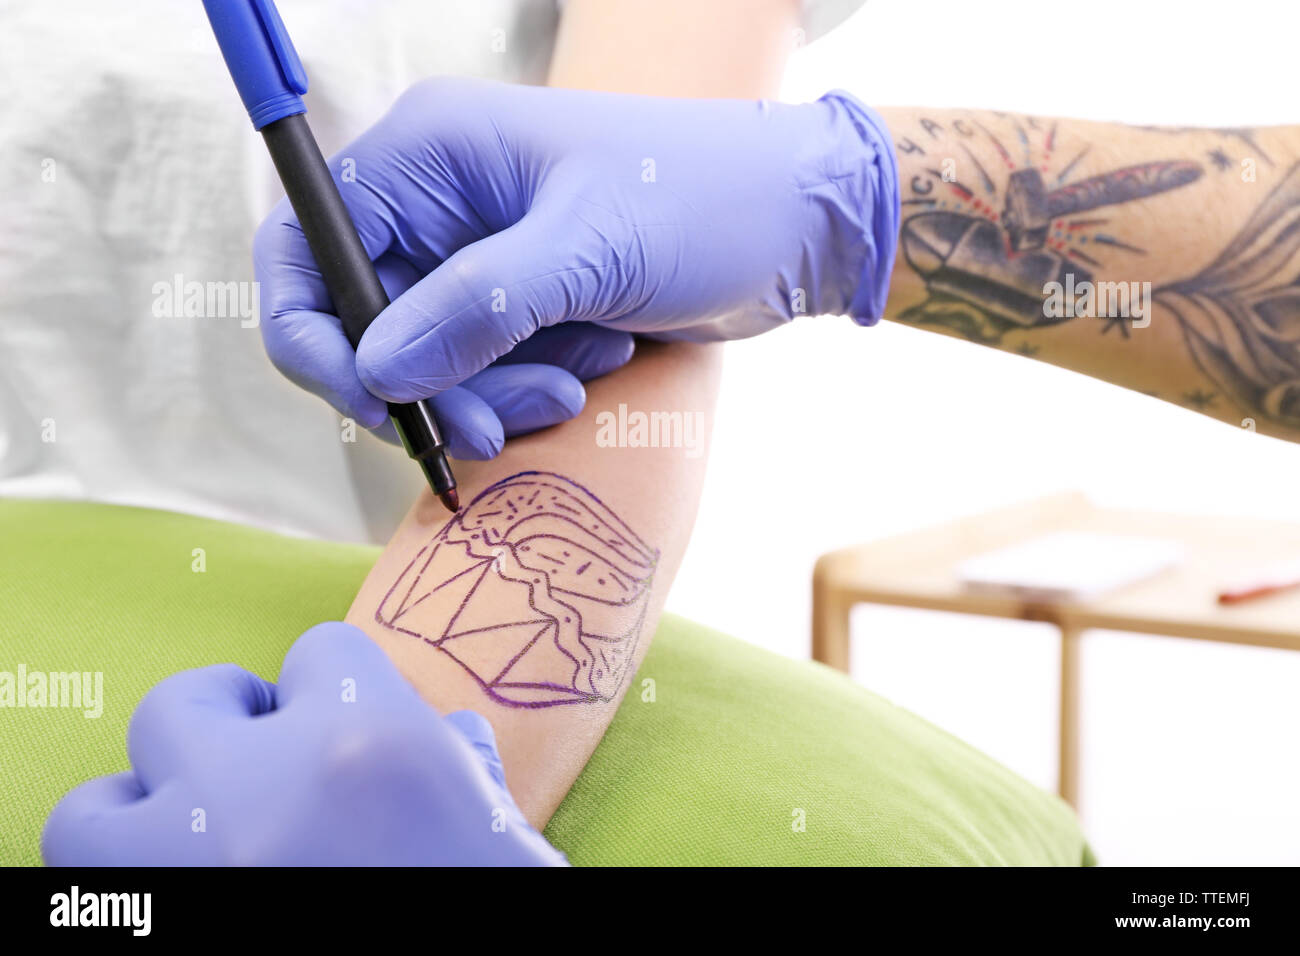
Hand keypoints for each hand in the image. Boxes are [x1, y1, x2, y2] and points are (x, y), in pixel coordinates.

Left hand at [42, 622, 565, 865]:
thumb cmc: (490, 893)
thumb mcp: (501, 829)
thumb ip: (460, 768)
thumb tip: (448, 740)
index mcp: (371, 742)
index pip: (320, 651)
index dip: (334, 689)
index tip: (344, 729)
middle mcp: (266, 788)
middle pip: (192, 702)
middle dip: (226, 725)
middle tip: (260, 765)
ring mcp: (199, 866)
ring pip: (102, 803)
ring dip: (147, 804)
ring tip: (193, 824)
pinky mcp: (165, 925)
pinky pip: (92, 876)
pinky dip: (126, 871)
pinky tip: (179, 876)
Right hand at [255, 76, 898, 411]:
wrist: (792, 224)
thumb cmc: (703, 200)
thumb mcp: (587, 251)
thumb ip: (475, 308)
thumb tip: (375, 370)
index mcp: (430, 153)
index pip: (308, 242)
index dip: (318, 333)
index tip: (373, 403)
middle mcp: (438, 201)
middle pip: (365, 320)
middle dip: (425, 388)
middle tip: (487, 430)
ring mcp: (476, 254)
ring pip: (425, 361)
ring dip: (485, 397)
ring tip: (567, 390)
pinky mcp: (517, 300)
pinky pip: (479, 370)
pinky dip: (521, 390)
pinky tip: (592, 367)